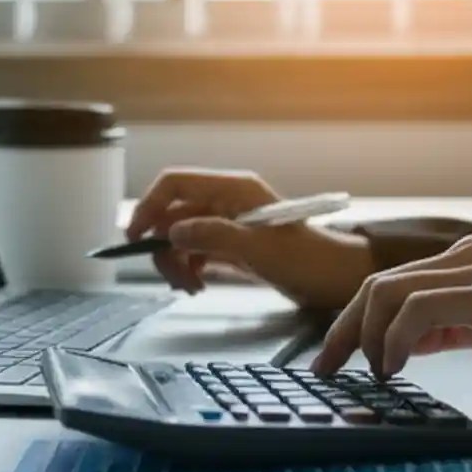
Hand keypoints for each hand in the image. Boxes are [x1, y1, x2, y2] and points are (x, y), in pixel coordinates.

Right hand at [126, 167, 373, 307]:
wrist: (335, 279)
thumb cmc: (306, 259)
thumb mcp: (259, 249)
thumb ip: (214, 236)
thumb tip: (172, 233)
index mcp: (233, 189)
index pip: (175, 183)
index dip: (149, 206)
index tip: (136, 239)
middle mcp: (227, 201)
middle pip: (173, 213)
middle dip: (164, 245)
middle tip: (173, 279)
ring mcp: (228, 223)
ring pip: (181, 236)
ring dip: (175, 262)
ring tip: (190, 288)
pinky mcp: (231, 245)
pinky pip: (195, 251)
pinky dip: (189, 269)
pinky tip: (197, 286)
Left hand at [310, 234, 471, 400]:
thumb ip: (456, 327)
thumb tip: (407, 344)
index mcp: (471, 265)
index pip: (389, 286)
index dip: (353, 323)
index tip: (334, 361)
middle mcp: (471, 258)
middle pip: (378, 286)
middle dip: (344, 330)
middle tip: (328, 372)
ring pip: (390, 292)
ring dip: (367, 337)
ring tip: (370, 377)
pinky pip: (420, 308)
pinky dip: (397, 339)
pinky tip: (398, 368)